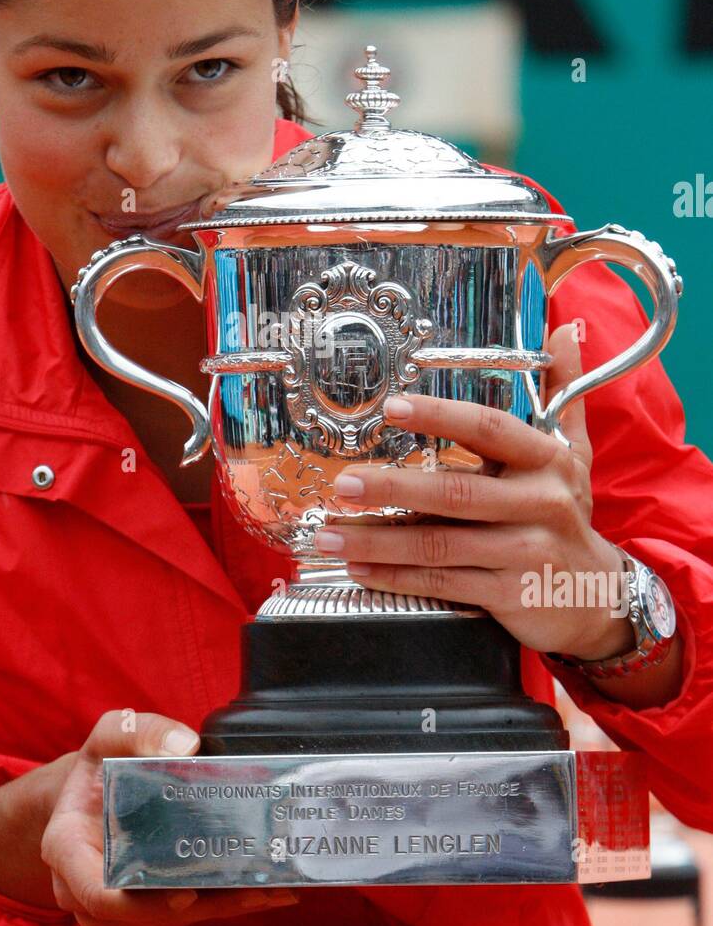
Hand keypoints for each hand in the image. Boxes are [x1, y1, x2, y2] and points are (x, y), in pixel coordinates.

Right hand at [40, 711, 297, 925]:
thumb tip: (185, 746)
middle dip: (200, 908)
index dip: (139, 903)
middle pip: (141, 915)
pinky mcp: (143, 904)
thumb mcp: (113, 733)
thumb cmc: (100, 763)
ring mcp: (114, 903)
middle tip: (253, 890)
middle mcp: (85, 887)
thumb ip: (141, 731)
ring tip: (270, 890)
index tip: (185, 893)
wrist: (93, 789)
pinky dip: (221, 903)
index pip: (96, 893)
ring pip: (166, 920)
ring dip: (219, 909)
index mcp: (67, 848)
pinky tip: (265, 891)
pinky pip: (181, 911)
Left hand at [314, 325, 633, 662]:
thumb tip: (565, 329)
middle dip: (392, 488)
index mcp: (546, 459)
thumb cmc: (566, 513)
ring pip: (440, 544)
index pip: (488, 428)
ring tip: (329, 535)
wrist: (597, 596)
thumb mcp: (573, 452)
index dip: (439, 415)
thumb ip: (564, 392)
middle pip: (455, 492)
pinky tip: (360, 569)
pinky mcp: (510, 594)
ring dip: (379, 542)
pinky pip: (444, 582)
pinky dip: (397, 577)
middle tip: (343, 483)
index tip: (391, 407)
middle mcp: (539, 502)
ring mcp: (525, 551)